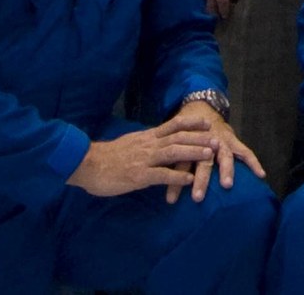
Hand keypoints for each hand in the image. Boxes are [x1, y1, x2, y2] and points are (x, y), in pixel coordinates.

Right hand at [66, 115, 218, 197]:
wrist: (86, 164)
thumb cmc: (106, 158)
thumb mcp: (129, 145)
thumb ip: (145, 144)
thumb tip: (158, 144)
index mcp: (146, 137)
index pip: (172, 125)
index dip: (191, 123)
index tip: (207, 122)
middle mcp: (148, 145)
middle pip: (178, 137)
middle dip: (199, 138)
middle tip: (217, 139)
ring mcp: (144, 160)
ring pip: (173, 152)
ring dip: (193, 153)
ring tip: (210, 155)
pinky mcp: (138, 176)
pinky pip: (161, 175)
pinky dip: (177, 177)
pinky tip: (190, 180)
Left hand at [165, 100, 263, 203]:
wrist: (199, 107)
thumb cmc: (183, 132)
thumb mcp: (173, 143)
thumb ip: (168, 161)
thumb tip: (152, 184)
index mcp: (186, 143)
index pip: (179, 164)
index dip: (175, 181)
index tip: (171, 200)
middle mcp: (204, 142)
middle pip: (202, 162)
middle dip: (201, 180)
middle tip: (198, 197)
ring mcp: (220, 140)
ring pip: (223, 156)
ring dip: (225, 170)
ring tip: (227, 184)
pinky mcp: (232, 139)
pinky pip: (245, 151)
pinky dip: (254, 162)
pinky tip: (261, 174)